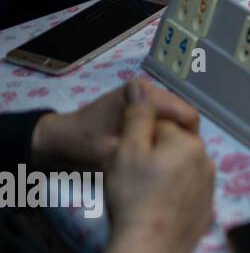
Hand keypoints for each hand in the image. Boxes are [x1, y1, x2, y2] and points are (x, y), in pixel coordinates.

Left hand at [31, 79, 198, 171]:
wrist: (59, 140)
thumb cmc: (85, 145)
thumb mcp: (116, 152)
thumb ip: (147, 150)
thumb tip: (181, 158)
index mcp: (144, 94)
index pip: (187, 115)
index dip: (188, 140)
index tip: (181, 163)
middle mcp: (149, 89)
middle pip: (184, 116)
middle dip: (181, 139)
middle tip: (171, 163)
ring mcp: (146, 96)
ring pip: (177, 120)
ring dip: (173, 138)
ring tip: (163, 159)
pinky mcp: (143, 105)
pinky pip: (166, 121)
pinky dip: (164, 136)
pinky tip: (154, 151)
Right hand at [95, 91, 214, 252]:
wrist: (148, 249)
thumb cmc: (134, 196)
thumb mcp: (126, 151)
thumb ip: (137, 118)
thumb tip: (142, 89)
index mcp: (190, 143)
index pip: (161, 127)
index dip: (137, 139)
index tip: (124, 157)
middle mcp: (207, 162)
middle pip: (173, 149)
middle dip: (153, 157)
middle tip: (129, 178)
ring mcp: (210, 188)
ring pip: (181, 171)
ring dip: (164, 176)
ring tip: (141, 196)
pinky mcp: (207, 212)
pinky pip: (186, 195)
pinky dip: (172, 198)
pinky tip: (155, 210)